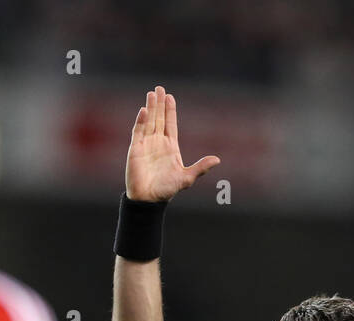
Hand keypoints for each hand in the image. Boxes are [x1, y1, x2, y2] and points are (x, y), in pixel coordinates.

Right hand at [125, 85, 219, 201]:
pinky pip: (138, 132)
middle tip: (159, 88)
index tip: (170, 97)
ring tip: (151, 94)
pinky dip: (141, 121)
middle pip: (159, 119)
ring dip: (150, 108)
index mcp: (170, 147)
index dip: (170, 110)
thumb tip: (217, 159)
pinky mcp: (136, 149)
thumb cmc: (167, 190)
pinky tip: (144, 111)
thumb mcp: (187, 178)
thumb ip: (201, 167)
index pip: (170, 124)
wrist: (149, 199)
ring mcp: (146, 144)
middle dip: (159, 104)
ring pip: (149, 122)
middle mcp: (157, 143)